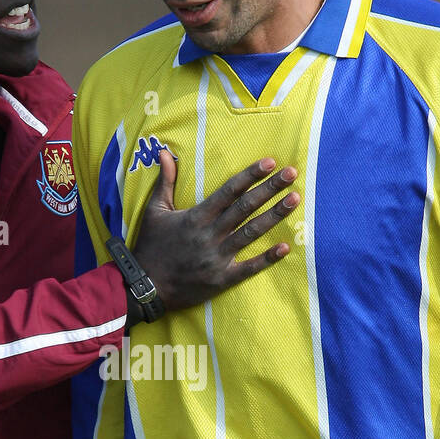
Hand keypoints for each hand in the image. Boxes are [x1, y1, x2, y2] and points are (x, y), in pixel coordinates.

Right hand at [132, 150, 299, 310]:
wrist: (145, 287)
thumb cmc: (150, 247)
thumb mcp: (154, 211)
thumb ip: (165, 181)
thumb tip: (165, 152)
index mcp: (196, 217)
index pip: (228, 191)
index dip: (250, 175)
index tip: (269, 162)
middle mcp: (209, 234)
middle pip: (245, 208)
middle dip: (270, 189)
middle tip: (291, 173)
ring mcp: (216, 258)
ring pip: (250, 233)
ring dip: (274, 215)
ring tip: (294, 199)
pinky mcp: (220, 280)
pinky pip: (247, 268)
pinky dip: (266, 259)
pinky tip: (285, 247)